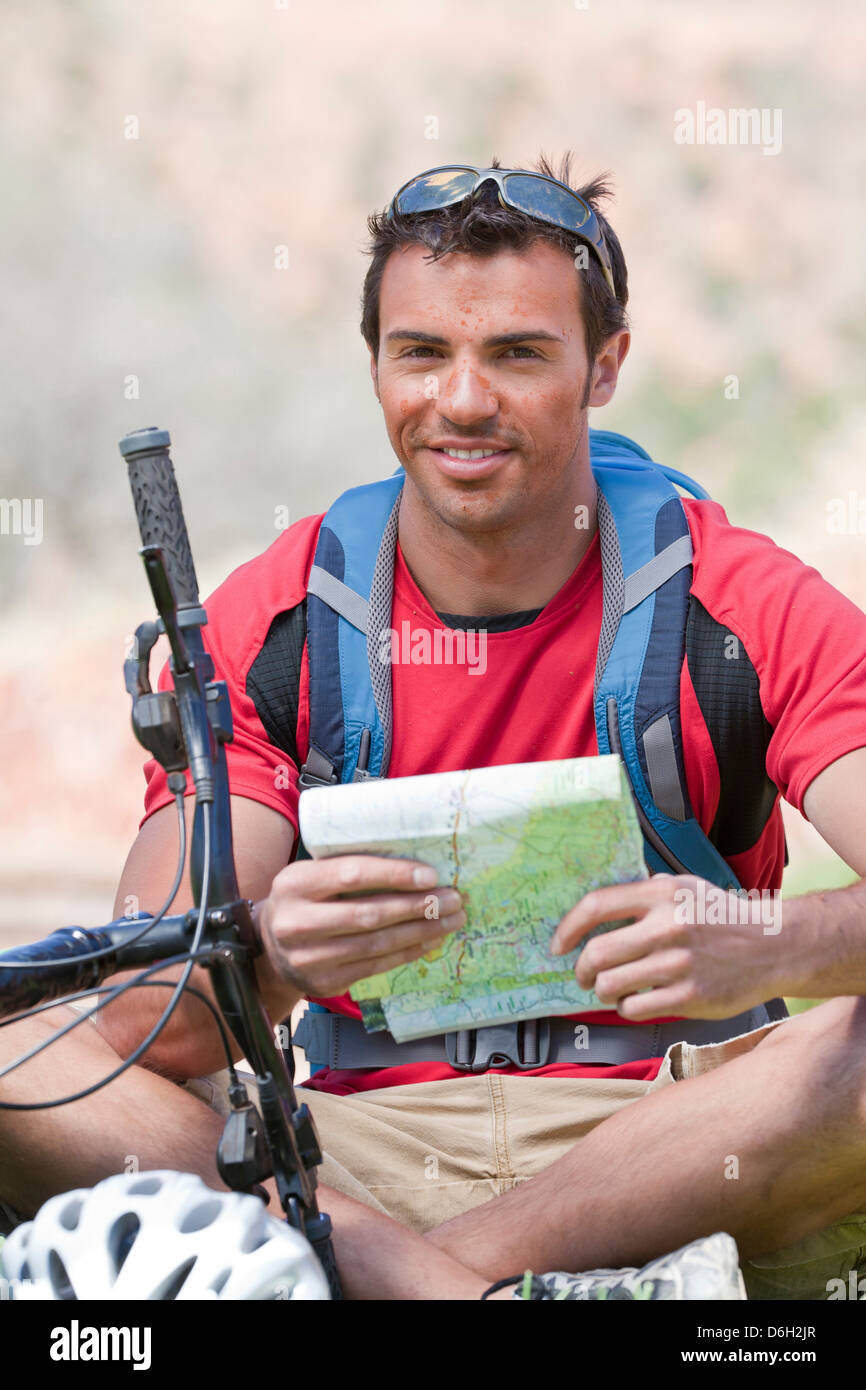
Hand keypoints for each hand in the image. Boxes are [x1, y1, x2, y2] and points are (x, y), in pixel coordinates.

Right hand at [254, 855, 464, 998]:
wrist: (269, 947)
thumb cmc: (303, 900)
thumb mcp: (311, 875)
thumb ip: (348, 867)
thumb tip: (414, 863)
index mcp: (295, 884)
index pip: (351, 874)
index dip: (393, 874)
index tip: (430, 874)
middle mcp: (297, 922)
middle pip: (368, 913)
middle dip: (417, 906)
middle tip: (452, 898)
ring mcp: (309, 957)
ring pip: (376, 943)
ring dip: (420, 931)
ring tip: (450, 919)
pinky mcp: (324, 982)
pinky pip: (375, 966)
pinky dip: (407, 952)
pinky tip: (429, 940)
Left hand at [550, 874, 784, 1019]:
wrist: (775, 947)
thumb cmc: (724, 917)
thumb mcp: (687, 887)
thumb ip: (648, 891)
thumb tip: (603, 902)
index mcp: (661, 895)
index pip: (596, 906)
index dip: (568, 928)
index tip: (558, 944)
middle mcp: (667, 927)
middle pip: (597, 953)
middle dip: (582, 969)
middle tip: (584, 975)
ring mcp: (678, 964)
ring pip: (611, 985)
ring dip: (603, 991)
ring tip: (611, 989)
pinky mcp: (689, 997)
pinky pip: (635, 1008)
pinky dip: (627, 1007)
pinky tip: (635, 1000)